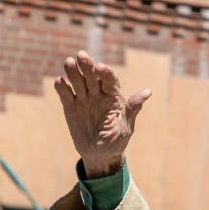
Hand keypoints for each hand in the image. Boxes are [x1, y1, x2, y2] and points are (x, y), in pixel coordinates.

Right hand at [54, 50, 151, 177]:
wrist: (101, 154)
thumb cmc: (118, 139)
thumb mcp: (126, 125)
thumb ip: (133, 108)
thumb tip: (148, 91)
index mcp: (114, 95)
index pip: (110, 80)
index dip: (105, 73)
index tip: (101, 67)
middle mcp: (98, 93)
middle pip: (92, 76)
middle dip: (87, 65)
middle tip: (81, 55)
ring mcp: (84, 99)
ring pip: (77, 81)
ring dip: (73, 72)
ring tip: (69, 62)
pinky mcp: (70, 107)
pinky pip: (66, 95)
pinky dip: (62, 88)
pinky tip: (60, 82)